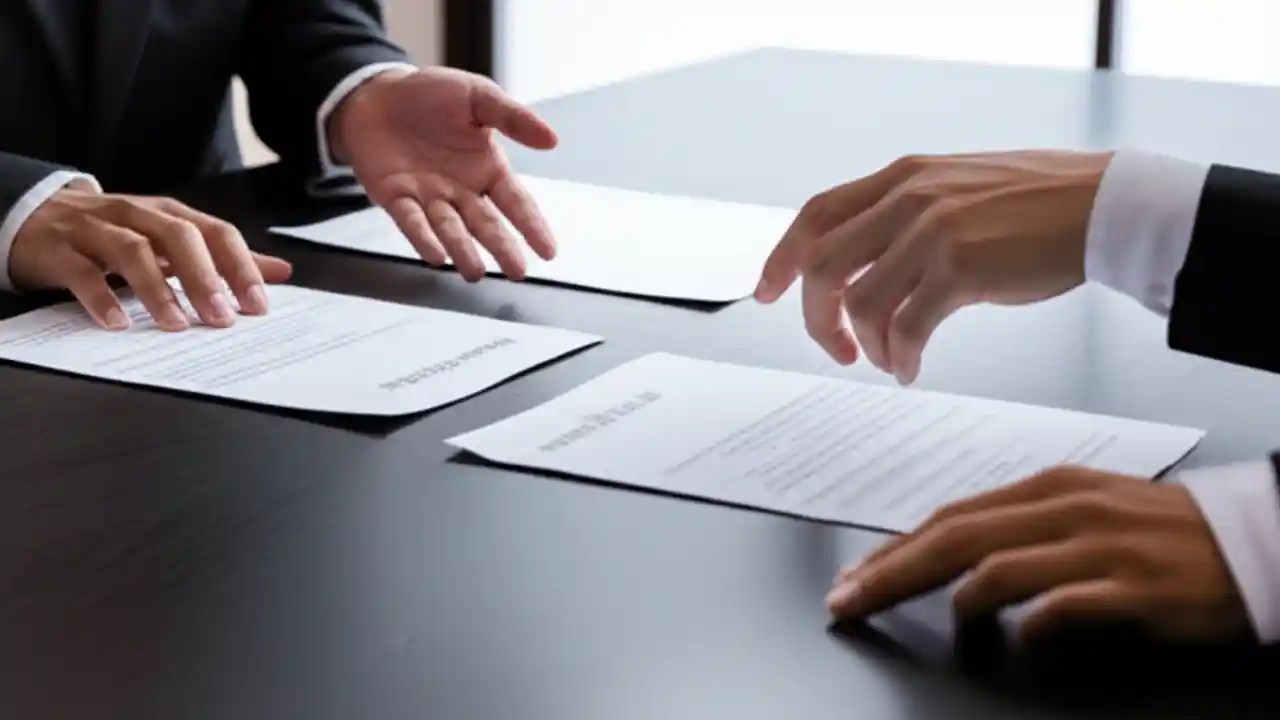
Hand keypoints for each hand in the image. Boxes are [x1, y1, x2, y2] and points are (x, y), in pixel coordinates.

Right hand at [10, 184, 292, 330]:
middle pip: (177, 237)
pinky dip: (102, 298)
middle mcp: (135, 216)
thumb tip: (282, 272)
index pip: (215, 232)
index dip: (239, 266)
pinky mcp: (60, 251)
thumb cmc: (116, 232)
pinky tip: (118, 323)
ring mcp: (96, 231)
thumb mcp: (169, 239)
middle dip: (204, 278)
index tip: (258, 305)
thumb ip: (223, 257)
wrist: (35, 215)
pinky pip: (82, 273)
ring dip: (157, 289)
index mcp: (168, 214)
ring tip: (177, 324)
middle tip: (222, 318)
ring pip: (131, 251)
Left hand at [331, 68, 558, 282]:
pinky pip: (411, 221)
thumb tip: (552, 139)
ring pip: (450, 229)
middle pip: (486, 224)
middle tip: (516, 271)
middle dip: (501, 247)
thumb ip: (513, 117)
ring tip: (475, 272)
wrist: (376, 93)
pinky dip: (422, 238)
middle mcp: (461, 189)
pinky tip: (435, 255)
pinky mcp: (395, 197)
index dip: (532, 226)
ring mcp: (429, 196)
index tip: (548, 251)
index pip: (515, 203)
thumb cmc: (429, 95)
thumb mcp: (478, 96)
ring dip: (462, 250)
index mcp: (487, 168)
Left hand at [756, 151, 1111, 383]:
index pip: (816, 214)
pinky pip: (906, 328)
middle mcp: (908, 199)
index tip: (766, 292)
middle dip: (817, 318)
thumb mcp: (956, 187)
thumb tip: (864, 262)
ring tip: (889, 361)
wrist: (1104, 205)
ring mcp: (932, 232)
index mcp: (902, 178)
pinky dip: (900, 357)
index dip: (782, 257)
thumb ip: (907, 211)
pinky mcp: (961, 269)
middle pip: (823, 265)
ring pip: (860, 302)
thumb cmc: (1037, 203)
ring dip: (866, 345)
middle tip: (837, 350)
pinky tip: (912, 369)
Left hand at [825, 467, 1247, 642]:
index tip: (854, 577)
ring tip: (940, 624)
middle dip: (891, 572)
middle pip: (955, 539)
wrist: (1249, 541)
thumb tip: (951, 552)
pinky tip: (1017, 640)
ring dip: (952, 601)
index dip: (895, 549)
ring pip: (996, 568)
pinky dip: (1029, 625)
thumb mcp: (1083, 508)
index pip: (950, 517)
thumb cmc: (1157, 530)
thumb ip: (1019, 525)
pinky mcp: (1130, 588)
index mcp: (1047, 488)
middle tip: (849, 602)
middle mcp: (1063, 510)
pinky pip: (1062, 607)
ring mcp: (1096, 548)